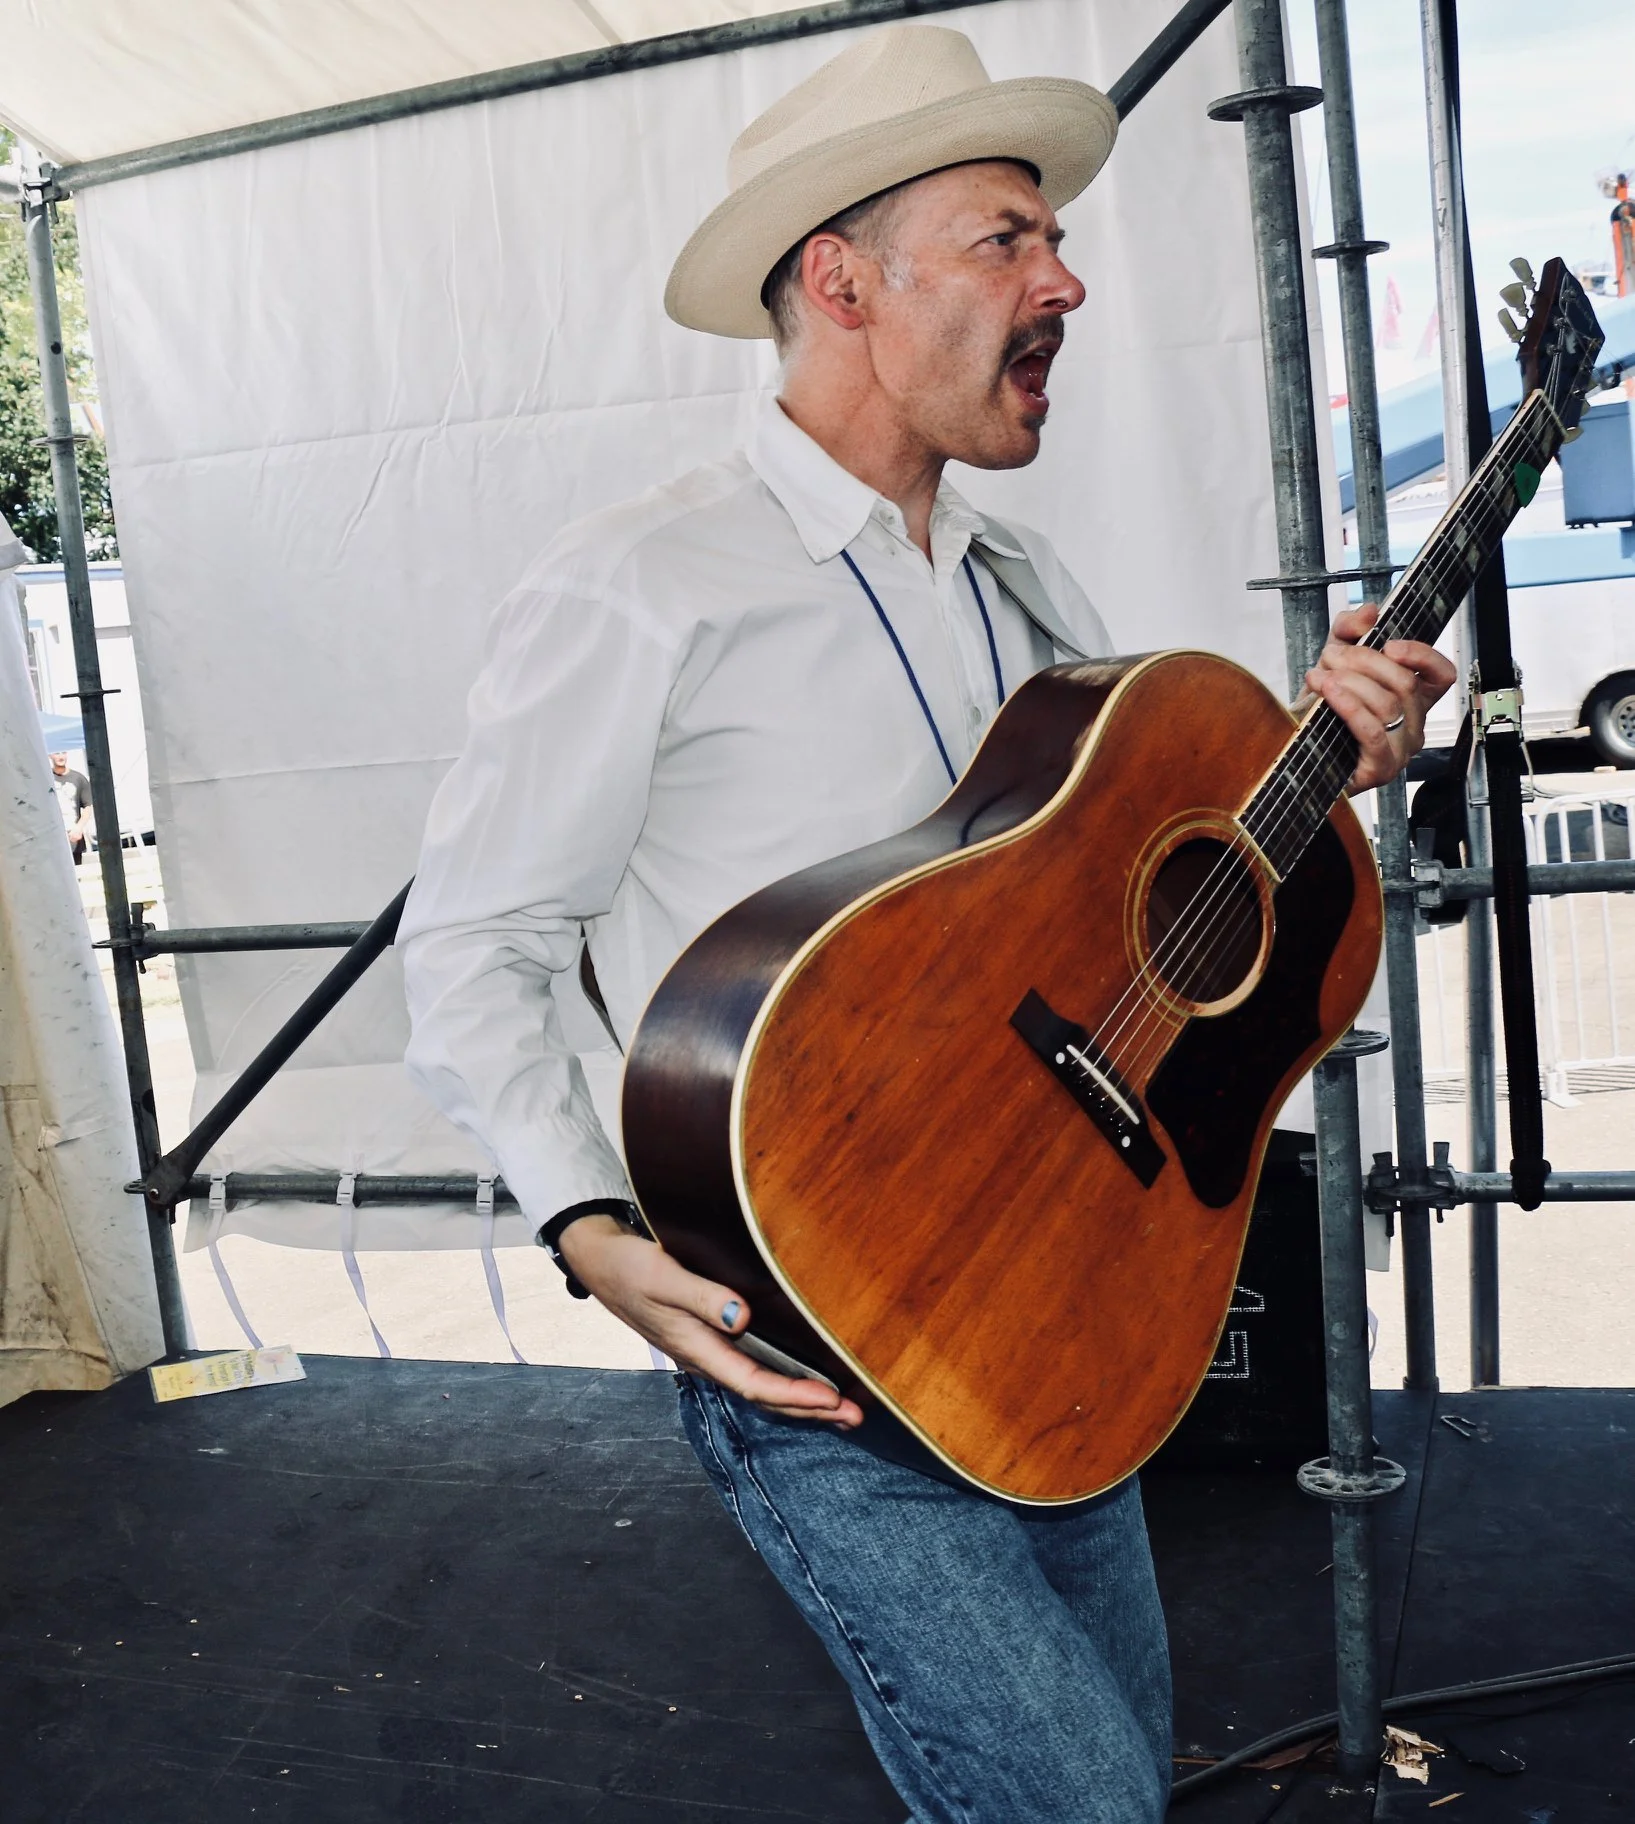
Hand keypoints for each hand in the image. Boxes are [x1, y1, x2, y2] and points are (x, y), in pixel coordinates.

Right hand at [558, 1214, 864, 1426]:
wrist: (602, 1263)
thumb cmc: (632, 1267)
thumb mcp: (664, 1277)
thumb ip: (703, 1297)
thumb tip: (742, 1318)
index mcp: (697, 1349)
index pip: (754, 1383)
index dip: (795, 1394)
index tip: (833, 1399)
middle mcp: (706, 1358)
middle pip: (764, 1397)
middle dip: (810, 1410)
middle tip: (857, 1418)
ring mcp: (708, 1353)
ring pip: (761, 1389)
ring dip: (802, 1402)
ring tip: (844, 1412)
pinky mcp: (711, 1341)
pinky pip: (754, 1373)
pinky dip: (785, 1383)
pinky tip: (805, 1384)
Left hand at [1302, 603, 1457, 792]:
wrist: (1296, 747)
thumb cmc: (1323, 707)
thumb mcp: (1335, 659)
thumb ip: (1350, 630)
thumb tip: (1369, 612)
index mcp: (1413, 699)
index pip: (1441, 674)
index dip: (1422, 655)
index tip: (1389, 643)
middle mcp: (1413, 724)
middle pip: (1405, 683)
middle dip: (1364, 661)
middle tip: (1331, 656)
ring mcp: (1400, 750)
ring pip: (1388, 705)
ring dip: (1350, 682)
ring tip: (1320, 676)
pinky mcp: (1380, 769)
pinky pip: (1373, 732)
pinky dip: (1350, 707)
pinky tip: (1330, 694)